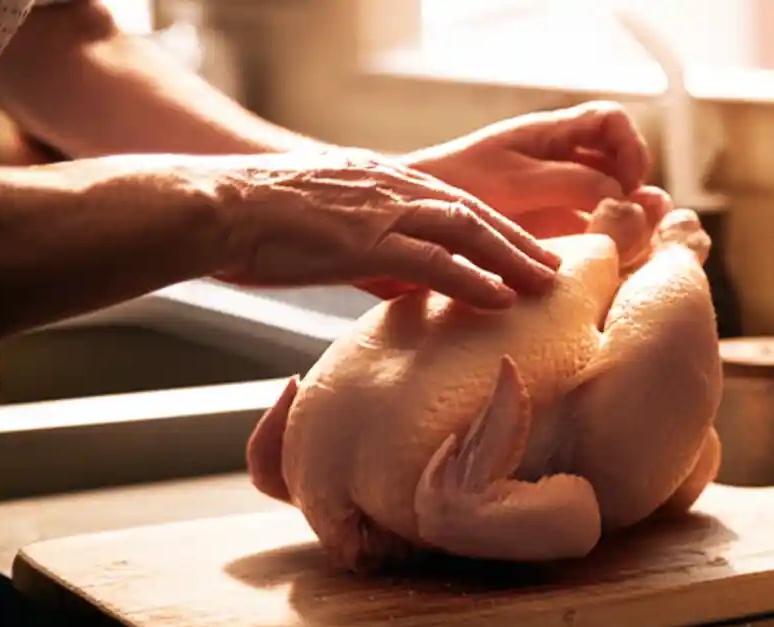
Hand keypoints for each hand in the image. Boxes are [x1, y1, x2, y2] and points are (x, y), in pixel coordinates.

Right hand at [211, 149, 560, 308]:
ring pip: (466, 230)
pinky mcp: (363, 241)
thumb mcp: (326, 224)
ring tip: (545, 285)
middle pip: (473, 212)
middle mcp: (391, 188)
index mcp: (383, 181)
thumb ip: (367, 247)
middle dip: (520, 241)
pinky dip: (472, 279)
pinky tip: (500, 299)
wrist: (216, 207)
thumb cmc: (260, 224)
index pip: (455, 202)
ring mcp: (380, 211)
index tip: (528, 251)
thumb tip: (393, 280)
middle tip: (557, 269)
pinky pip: (431, 261)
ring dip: (512, 258)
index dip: (498, 227)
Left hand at [402, 101, 655, 237]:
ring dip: (633, 222)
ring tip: (640, 244)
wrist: (412, 220)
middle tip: (645, 219)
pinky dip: (612, 247)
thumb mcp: (514, 179)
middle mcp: (561, 165)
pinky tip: (618, 264)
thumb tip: (621, 194)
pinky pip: (594, 237)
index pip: (610, 123)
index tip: (627, 182)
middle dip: (640, 190)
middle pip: (622, 166)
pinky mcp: (552, 236)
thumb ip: (569, 182)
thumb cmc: (454, 187)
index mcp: (550, 136)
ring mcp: (558, 201)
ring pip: (614, 205)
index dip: (629, 147)